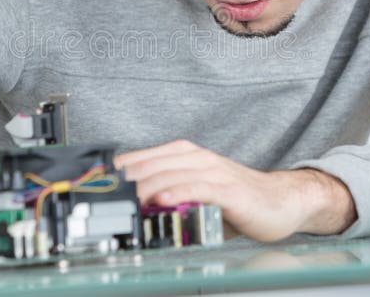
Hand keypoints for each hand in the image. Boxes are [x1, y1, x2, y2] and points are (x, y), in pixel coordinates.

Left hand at [114, 139, 356, 241]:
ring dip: (141, 189)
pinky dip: (177, 192)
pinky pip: (197, 187)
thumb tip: (129, 214)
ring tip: (120, 202)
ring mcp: (211, 170)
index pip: (137, 160)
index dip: (112, 175)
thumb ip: (164, 199)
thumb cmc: (235, 201)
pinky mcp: (227, 188)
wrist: (280, 201)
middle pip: (147, 166)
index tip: (89, 190)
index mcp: (182, 155)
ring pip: (167, 175)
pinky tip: (160, 199)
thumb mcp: (193, 196)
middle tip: (97, 201)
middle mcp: (194, 157)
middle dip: (120, 185)